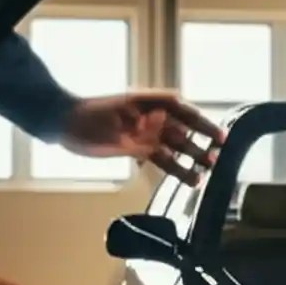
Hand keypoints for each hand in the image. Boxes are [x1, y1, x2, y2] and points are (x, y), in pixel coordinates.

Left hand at [61, 91, 225, 184]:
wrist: (65, 123)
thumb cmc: (92, 110)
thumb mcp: (121, 105)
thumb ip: (147, 109)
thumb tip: (173, 106)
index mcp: (151, 104)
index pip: (184, 112)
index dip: (202, 124)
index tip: (220, 136)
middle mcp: (153, 120)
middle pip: (183, 133)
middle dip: (200, 146)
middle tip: (216, 159)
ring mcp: (146, 136)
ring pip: (175, 150)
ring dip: (190, 162)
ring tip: (205, 174)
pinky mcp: (137, 151)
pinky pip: (162, 161)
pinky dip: (176, 170)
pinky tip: (190, 180)